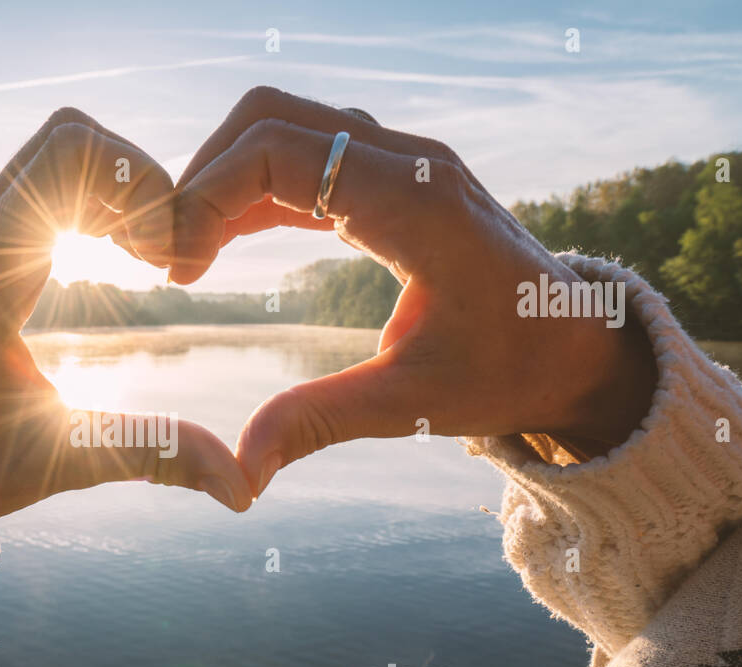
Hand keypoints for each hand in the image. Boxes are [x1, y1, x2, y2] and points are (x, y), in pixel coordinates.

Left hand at [0, 109, 252, 576]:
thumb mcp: (67, 460)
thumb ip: (155, 455)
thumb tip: (243, 486)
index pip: (66, 157)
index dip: (140, 185)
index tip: (165, 261)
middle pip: (67, 138)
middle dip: (136, 179)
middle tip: (163, 255)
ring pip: (57, 155)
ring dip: (118, 190)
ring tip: (148, 259)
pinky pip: (46, 186)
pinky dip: (96, 203)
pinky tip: (121, 261)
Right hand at [170, 87, 657, 494]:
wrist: (576, 345)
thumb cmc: (509, 369)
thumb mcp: (413, 403)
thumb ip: (319, 422)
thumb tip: (238, 473)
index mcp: (413, 204)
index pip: (276, 151)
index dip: (205, 198)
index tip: (175, 269)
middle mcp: (408, 162)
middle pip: (269, 119)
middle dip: (202, 177)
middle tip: (165, 255)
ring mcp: (403, 162)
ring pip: (284, 126)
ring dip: (224, 178)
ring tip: (184, 253)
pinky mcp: (395, 178)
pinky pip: (308, 157)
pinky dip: (253, 189)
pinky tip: (221, 245)